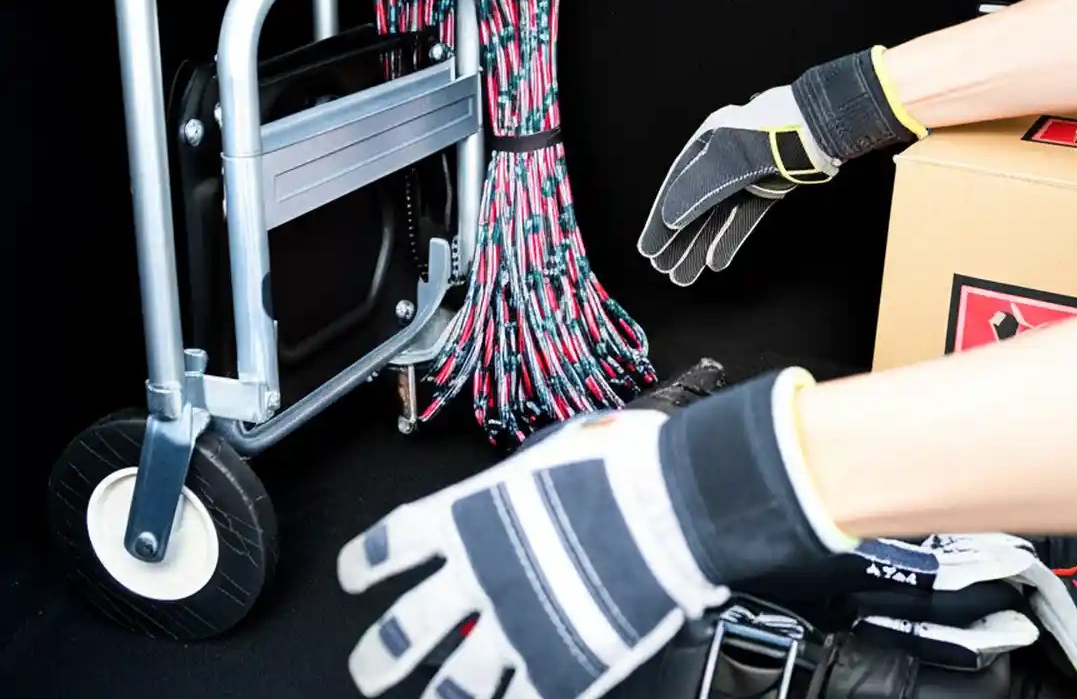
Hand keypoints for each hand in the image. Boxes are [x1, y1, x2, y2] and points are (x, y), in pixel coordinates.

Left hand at [336, 368, 852, 698]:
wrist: (674, 503)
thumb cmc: (626, 464)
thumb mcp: (557, 449)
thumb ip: (528, 477)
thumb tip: (532, 476)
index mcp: (467, 516)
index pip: (391, 544)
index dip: (363, 564)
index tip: (353, 576)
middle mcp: (477, 575)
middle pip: (405, 627)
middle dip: (379, 654)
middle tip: (369, 668)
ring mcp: (514, 627)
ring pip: (454, 684)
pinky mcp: (557, 667)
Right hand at [637, 46, 923, 285]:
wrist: (818, 129)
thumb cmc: (769, 137)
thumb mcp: (725, 164)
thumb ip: (697, 192)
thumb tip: (670, 219)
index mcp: (705, 144)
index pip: (675, 189)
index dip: (660, 221)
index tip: (648, 249)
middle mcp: (722, 158)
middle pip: (694, 206)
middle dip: (678, 240)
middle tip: (662, 269)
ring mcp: (746, 174)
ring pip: (717, 216)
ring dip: (700, 246)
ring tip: (683, 276)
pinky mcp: (768, 188)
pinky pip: (742, 218)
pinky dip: (728, 239)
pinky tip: (716, 261)